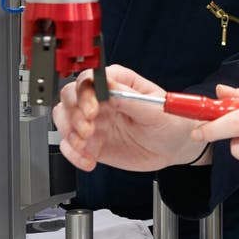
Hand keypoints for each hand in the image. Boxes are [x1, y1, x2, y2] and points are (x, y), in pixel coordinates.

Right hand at [53, 64, 206, 171]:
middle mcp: (102, 99)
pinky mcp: (93, 142)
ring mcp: (95, 121)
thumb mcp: (156, 110)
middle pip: (69, 96)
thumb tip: (110, 86)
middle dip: (73, 114)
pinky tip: (89, 160)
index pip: (89, 78)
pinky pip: (70, 145)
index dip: (85, 93)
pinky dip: (73, 154)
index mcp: (118, 83)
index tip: (92, 110)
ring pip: (64, 118)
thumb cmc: (170, 121)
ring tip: (86, 146)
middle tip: (88, 129)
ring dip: (69, 133)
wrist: (174, 147)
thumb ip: (132, 100)